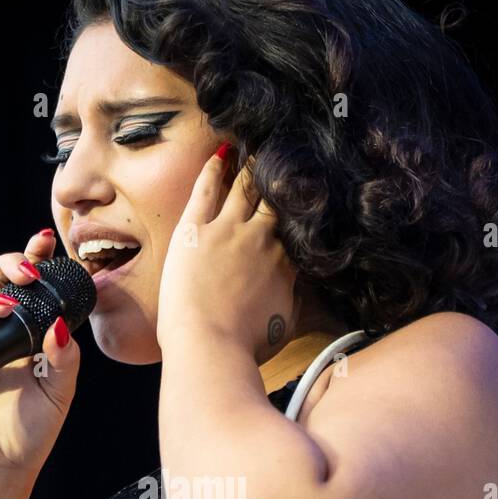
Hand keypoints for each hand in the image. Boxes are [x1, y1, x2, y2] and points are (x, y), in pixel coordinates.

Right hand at [0, 230, 80, 480]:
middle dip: (11, 265)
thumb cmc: (31, 430)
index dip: (36, 262)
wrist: (1, 466)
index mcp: (25, 334)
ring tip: (7, 304)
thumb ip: (66, 357)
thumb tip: (59, 324)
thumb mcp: (61, 391)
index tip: (49, 245)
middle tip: (30, 271)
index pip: (29, 289)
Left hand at [156, 151, 298, 359]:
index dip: (299, 208)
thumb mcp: (283, 327)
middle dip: (280, 178)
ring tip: (255, 149)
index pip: (295, 226)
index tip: (303, 194)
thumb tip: (297, 288)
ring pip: (245, 187)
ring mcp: (228, 230)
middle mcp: (262, 239)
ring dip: (251, 167)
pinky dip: (213, 169)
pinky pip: (206, 190)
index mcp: (284, 263)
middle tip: (282, 159)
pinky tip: (219, 153)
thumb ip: (291, 299)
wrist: (210, 348)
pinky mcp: (195, 230)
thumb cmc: (245, 348)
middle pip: (275, 199)